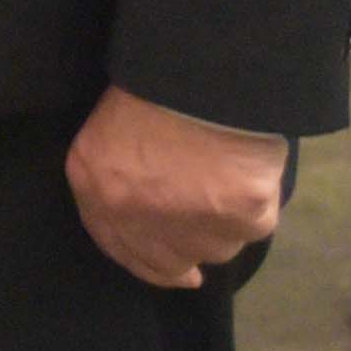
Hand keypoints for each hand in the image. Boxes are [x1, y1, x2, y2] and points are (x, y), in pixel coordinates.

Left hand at [67, 84, 288, 288]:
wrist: (201, 78)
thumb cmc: (148, 86)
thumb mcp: (107, 129)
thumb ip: (116, 175)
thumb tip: (144, 204)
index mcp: (96, 188)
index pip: (114, 242)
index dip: (139, 260)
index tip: (164, 271)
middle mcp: (140, 220)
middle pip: (165, 260)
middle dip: (180, 263)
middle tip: (193, 272)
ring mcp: (195, 226)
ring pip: (214, 246)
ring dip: (218, 230)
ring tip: (224, 194)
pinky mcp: (244, 220)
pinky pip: (253, 224)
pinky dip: (254, 209)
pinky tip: (252, 185)